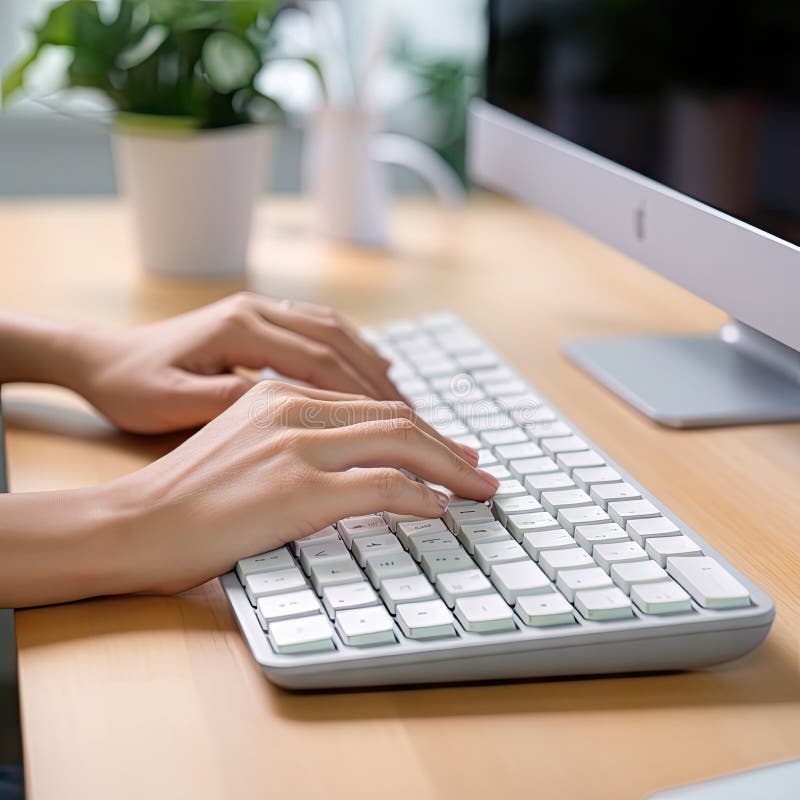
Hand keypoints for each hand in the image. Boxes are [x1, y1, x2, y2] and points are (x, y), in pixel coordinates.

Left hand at [66, 292, 403, 433]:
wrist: (99, 358)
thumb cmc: (128, 386)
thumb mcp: (169, 404)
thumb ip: (228, 401)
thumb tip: (289, 409)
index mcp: (239, 329)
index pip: (319, 362)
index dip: (364, 395)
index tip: (400, 425)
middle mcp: (256, 311)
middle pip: (337, 344)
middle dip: (381, 383)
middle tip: (418, 418)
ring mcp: (259, 310)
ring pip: (334, 332)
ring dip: (373, 365)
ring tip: (406, 401)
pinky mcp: (258, 320)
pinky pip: (320, 328)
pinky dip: (353, 349)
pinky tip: (374, 369)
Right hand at [108, 381, 496, 595]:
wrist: (136, 523)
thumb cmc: (188, 495)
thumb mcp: (245, 446)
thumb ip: (295, 439)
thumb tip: (350, 461)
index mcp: (281, 394)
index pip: (371, 406)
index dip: (418, 428)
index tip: (447, 450)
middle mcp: (294, 408)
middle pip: (396, 418)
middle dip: (446, 446)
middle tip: (478, 470)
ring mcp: (297, 446)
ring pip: (399, 442)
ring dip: (449, 468)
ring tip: (477, 489)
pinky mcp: (298, 488)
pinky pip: (383, 485)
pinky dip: (421, 496)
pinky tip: (439, 509)